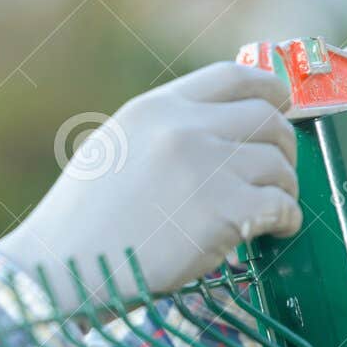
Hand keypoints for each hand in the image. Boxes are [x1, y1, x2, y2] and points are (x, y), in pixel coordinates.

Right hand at [0, 62, 298, 310]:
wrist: (61, 269)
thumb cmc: (80, 225)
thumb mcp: (114, 150)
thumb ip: (164, 132)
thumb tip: (218, 132)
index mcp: (155, 109)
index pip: (232, 76)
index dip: (267, 90)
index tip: (280, 107)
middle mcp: (184, 128)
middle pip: (267, 119)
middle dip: (282, 146)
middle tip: (277, 173)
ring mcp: (206, 167)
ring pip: (278, 164)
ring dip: (284, 188)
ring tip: (271, 210)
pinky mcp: (223, 210)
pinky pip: (280, 205)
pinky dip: (285, 219)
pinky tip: (274, 231)